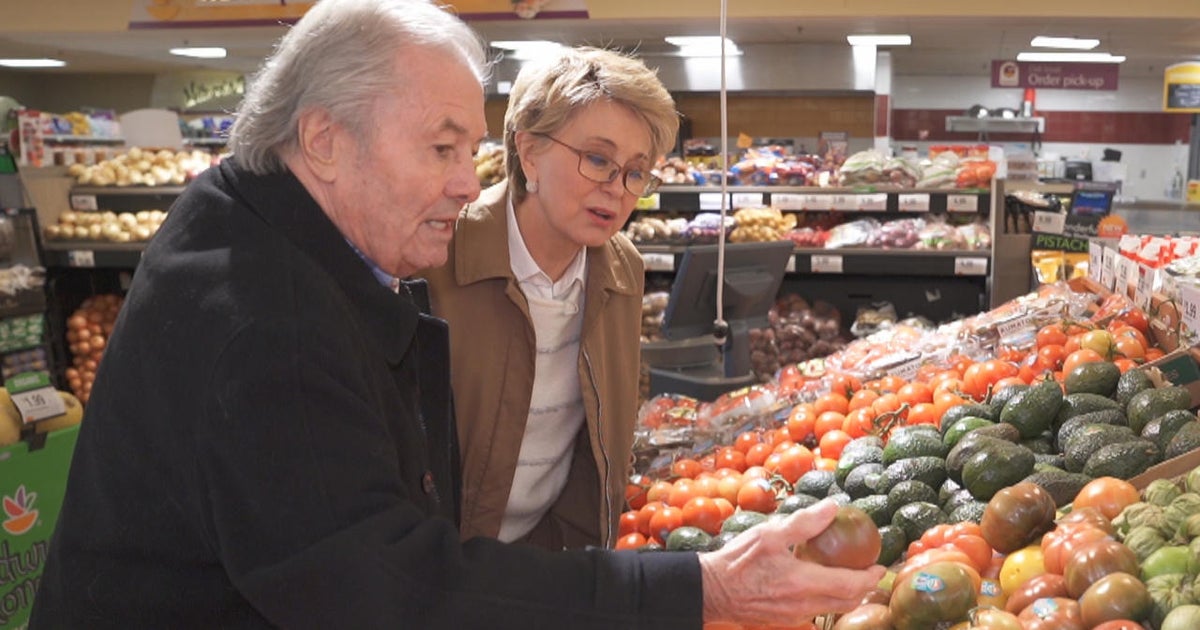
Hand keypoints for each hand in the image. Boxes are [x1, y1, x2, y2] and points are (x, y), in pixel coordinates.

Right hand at [698, 499, 885, 625]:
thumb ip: (804, 522)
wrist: (711, 590)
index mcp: (804, 583)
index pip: (851, 585)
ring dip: (846, 595)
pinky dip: (827, 600)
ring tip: (849, 577)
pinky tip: (819, 585)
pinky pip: (814, 612)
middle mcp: (804, 606)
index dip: (870, 576)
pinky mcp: (783, 620)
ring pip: (831, 609)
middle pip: (847, 602)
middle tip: (870, 572)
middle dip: (864, 589)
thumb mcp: (770, 534)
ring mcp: (794, 616)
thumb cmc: (738, 561)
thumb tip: (833, 507)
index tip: (879, 565)